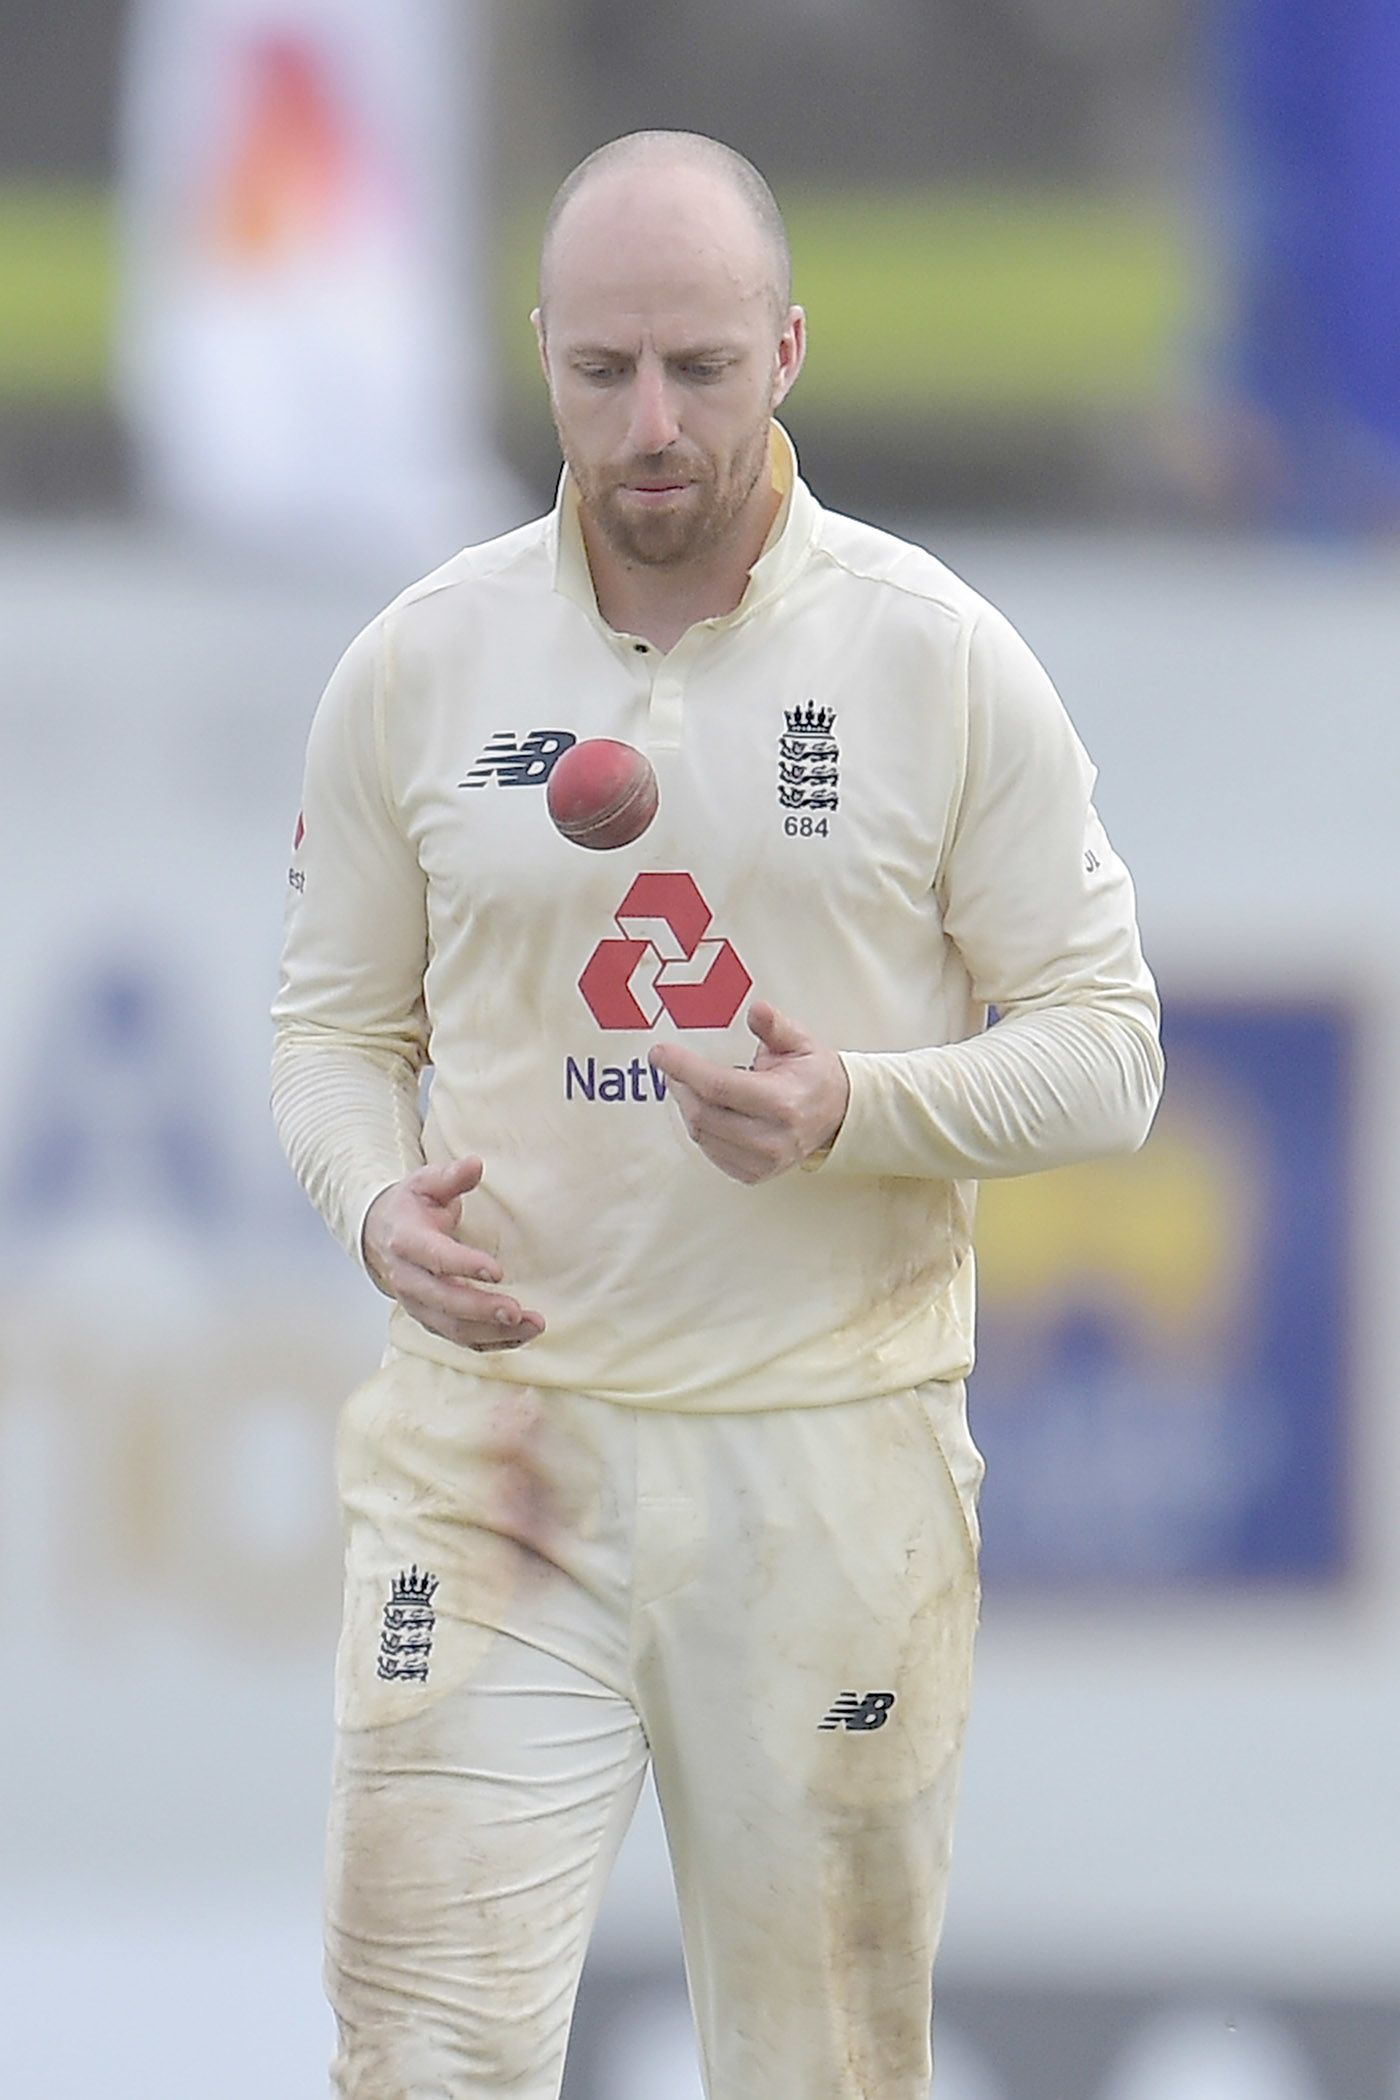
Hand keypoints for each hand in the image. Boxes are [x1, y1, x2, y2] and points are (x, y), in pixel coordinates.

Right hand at [361, 1156, 544, 1350]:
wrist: (382, 1233)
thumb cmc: (411, 1207)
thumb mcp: (426, 1182)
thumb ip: (451, 1176)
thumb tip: (475, 1164)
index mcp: (406, 1241)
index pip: (434, 1258)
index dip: (463, 1265)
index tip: (497, 1271)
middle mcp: (408, 1278)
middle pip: (444, 1301)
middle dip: (482, 1310)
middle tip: (517, 1311)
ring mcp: (417, 1304)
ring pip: (453, 1328)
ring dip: (493, 1332)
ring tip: (533, 1326)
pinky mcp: (430, 1320)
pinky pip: (460, 1339)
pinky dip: (491, 1342)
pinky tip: (521, 1336)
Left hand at [649, 1000, 848, 1184]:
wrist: (839, 1115)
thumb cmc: (814, 1075)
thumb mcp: (801, 1041)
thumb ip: (775, 1026)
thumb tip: (757, 1011)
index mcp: (782, 1103)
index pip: (718, 1087)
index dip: (684, 1069)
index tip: (660, 1053)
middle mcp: (772, 1139)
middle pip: (703, 1115)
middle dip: (680, 1087)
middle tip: (672, 1067)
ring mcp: (763, 1162)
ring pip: (702, 1135)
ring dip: (687, 1107)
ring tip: (689, 1085)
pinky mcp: (754, 1174)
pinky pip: (711, 1152)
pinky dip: (701, 1129)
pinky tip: (707, 1109)